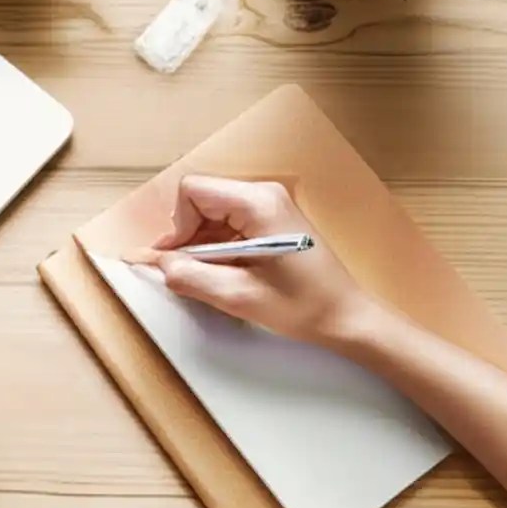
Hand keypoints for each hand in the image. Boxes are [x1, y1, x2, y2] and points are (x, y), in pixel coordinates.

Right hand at [133, 176, 377, 346]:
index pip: (193, 191)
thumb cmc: (304, 307)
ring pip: (211, 212)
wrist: (346, 317)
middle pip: (201, 199)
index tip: (180, 259)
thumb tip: (160, 264)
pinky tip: (229, 273)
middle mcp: (264, 194)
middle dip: (188, 236)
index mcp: (258, 203)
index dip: (177, 225)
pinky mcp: (272, 219)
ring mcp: (270, 204)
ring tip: (216, 277)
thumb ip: (191, 277)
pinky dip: (218, 246)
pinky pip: (228, 222)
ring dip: (203, 244)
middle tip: (192, 272)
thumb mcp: (239, 297)